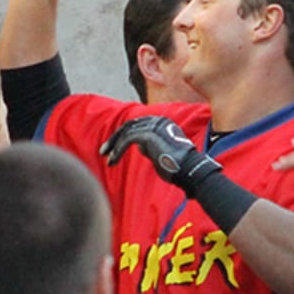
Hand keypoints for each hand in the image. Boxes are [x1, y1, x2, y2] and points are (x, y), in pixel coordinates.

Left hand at [100, 115, 219, 190]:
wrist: (190, 172)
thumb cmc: (178, 168)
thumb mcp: (161, 154)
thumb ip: (150, 147)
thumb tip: (139, 146)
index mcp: (163, 123)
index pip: (137, 125)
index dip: (123, 136)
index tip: (113, 148)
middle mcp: (159, 121)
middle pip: (130, 125)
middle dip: (115, 139)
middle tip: (103, 151)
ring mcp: (154, 126)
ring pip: (126, 132)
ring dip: (114, 145)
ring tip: (107, 159)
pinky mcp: (149, 134)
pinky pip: (127, 139)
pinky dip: (118, 150)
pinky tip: (113, 160)